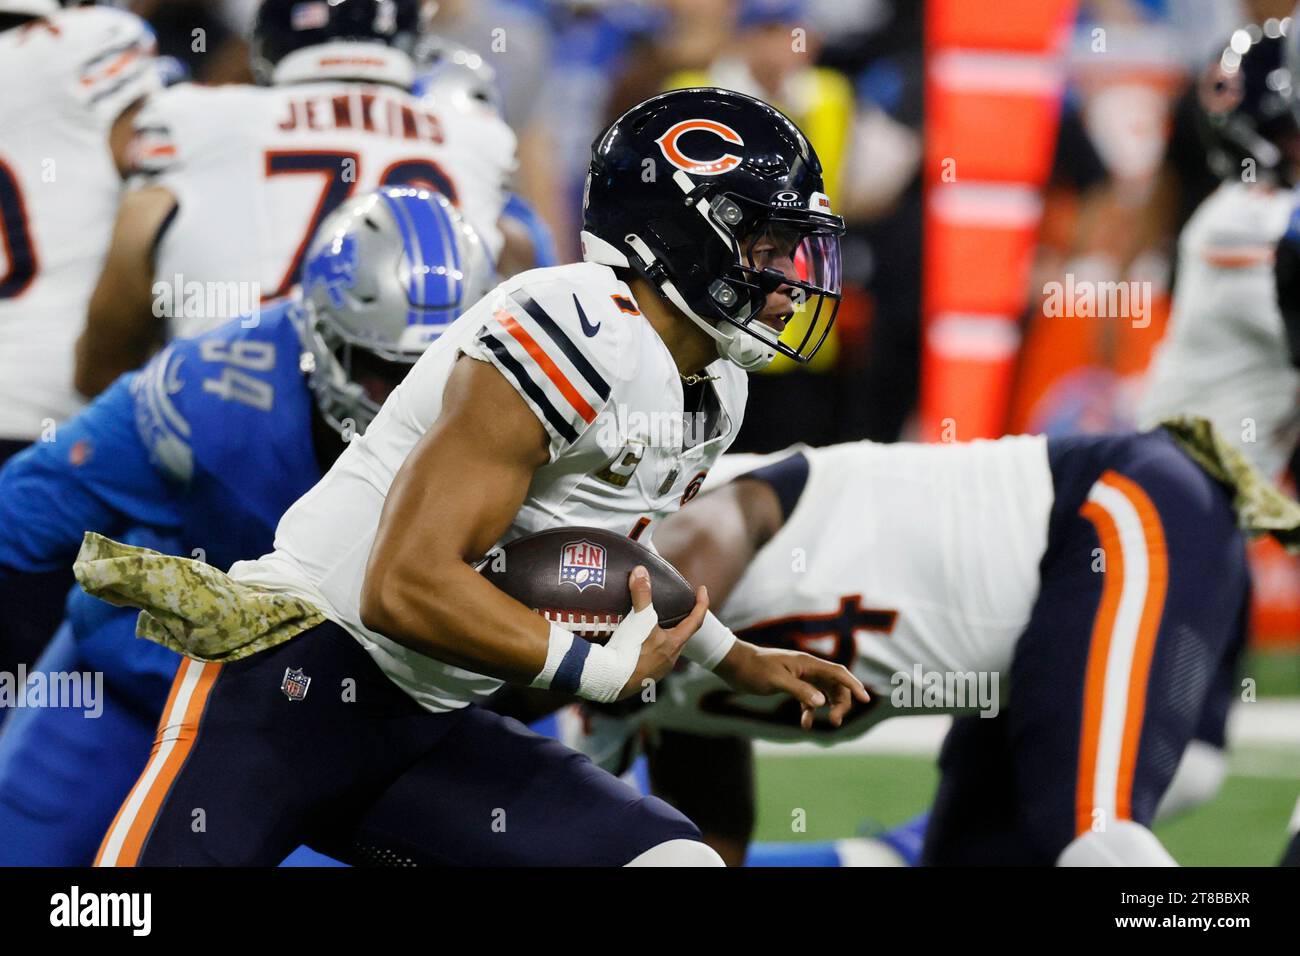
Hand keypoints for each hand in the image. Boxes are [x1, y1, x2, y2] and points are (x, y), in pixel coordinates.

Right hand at [616, 566, 707, 700]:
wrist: (609, 681)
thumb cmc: (629, 651)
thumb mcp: (638, 620)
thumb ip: (641, 595)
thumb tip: (641, 571)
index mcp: (674, 644)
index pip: (695, 620)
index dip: (701, 604)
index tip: (703, 590)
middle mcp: (669, 659)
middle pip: (681, 635)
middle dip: (681, 619)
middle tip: (677, 606)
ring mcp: (657, 670)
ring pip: (666, 648)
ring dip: (664, 634)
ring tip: (654, 622)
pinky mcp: (643, 677)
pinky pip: (651, 658)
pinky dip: (649, 647)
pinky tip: (637, 642)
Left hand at [713, 642, 869, 729]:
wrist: (733, 664)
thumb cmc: (753, 669)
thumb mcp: (776, 681)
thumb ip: (800, 691)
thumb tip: (821, 703)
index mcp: (807, 663)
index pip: (838, 673)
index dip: (853, 685)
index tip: (865, 699)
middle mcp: (808, 668)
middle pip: (836, 685)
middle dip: (840, 702)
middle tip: (834, 721)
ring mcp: (800, 676)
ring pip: (825, 692)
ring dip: (829, 707)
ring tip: (827, 723)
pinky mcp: (792, 684)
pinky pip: (810, 698)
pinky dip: (811, 710)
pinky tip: (804, 724)